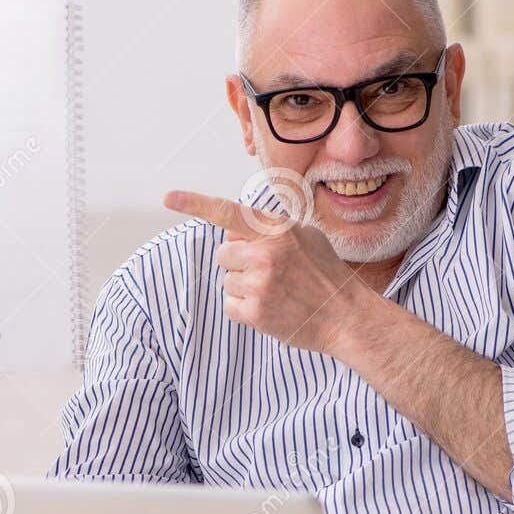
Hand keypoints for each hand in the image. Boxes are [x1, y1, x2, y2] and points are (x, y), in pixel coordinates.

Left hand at [163, 189, 364, 354]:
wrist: (344, 316)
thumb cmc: (325, 273)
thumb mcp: (305, 236)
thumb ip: (270, 228)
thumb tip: (234, 229)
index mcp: (277, 230)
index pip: (229, 212)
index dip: (195, 204)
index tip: (168, 198)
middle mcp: (265, 254)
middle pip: (224, 253)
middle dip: (239, 262)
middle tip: (270, 272)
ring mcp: (259, 284)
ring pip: (226, 280)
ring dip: (243, 287)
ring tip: (275, 292)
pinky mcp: (255, 312)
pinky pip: (229, 305)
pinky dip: (243, 309)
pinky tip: (269, 308)